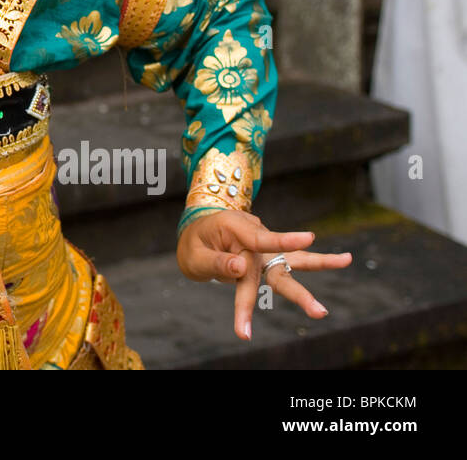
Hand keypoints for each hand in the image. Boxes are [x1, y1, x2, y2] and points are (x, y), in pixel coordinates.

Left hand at [176, 209, 352, 340]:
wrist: (197, 233)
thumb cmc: (195, 245)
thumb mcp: (195, 255)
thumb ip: (216, 262)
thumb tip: (241, 267)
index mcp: (234, 228)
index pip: (257, 242)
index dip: (282, 242)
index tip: (308, 238)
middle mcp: (254, 235)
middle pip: (276, 263)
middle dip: (296, 292)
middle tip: (319, 312)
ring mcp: (264, 246)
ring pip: (293, 259)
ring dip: (321, 263)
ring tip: (347, 259)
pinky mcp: (270, 254)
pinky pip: (294, 259)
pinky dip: (319, 261)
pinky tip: (345, 260)